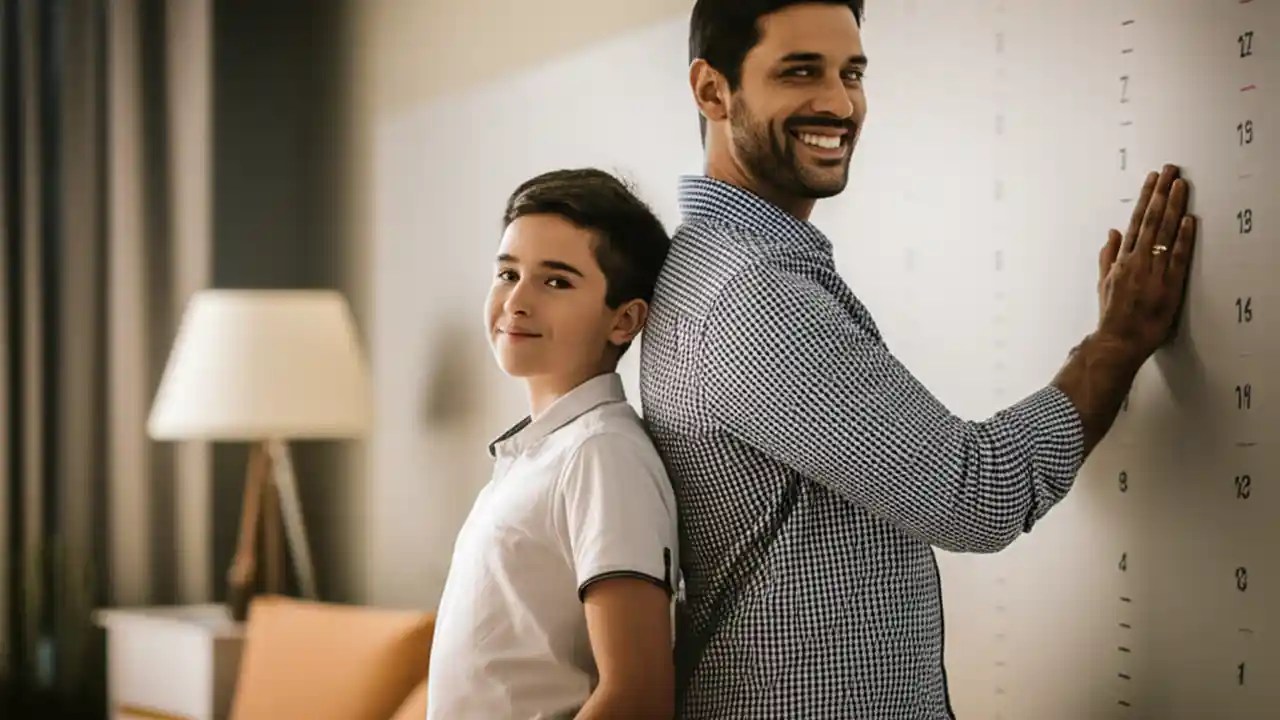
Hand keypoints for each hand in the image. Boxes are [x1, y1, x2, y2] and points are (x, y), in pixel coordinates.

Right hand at [1096, 163, 1196, 363]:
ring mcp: (1152, 272)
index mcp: (1122, 259)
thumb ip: (1108, 256)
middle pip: (1151, 219)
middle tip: (1171, 170)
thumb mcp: (1103, 283)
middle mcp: (1136, 260)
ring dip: (1173, 206)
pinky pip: (1176, 257)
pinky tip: (1189, 219)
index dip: (1147, 197)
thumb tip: (1112, 232)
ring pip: (1163, 232)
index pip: (1136, 220)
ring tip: (1181, 185)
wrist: (1117, 340)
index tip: (1153, 179)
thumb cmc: (1112, 315)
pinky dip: (1183, 238)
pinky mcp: (1167, 286)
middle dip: (1161, 192)